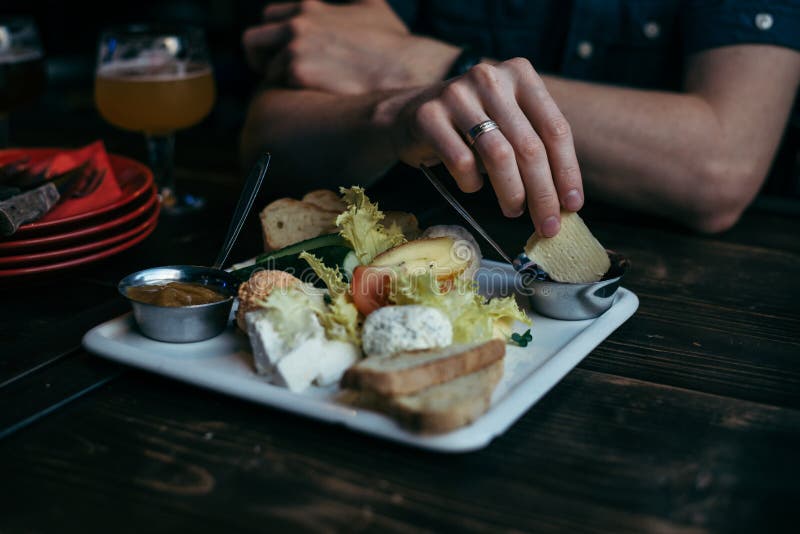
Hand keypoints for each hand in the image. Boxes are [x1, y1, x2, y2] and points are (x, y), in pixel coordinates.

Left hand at [242, 0, 457, 93]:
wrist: (407, 67)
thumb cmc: (393, 42)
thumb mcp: (372, 5)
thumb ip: (351, 0)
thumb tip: (350, 1)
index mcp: (308, 7)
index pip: (269, 18)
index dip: (274, 40)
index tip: (283, 56)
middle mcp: (297, 23)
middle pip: (253, 42)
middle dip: (261, 60)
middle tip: (277, 78)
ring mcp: (295, 48)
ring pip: (267, 71)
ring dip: (283, 85)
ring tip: (307, 97)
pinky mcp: (298, 73)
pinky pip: (278, 89)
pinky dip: (292, 97)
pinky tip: (312, 102)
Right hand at [379, 58, 583, 235]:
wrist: (409, 114)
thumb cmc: (470, 125)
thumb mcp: (508, 121)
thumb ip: (535, 146)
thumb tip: (563, 199)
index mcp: (520, 74)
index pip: (555, 128)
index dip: (567, 171)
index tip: (572, 205)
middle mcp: (490, 77)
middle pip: (529, 146)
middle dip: (542, 192)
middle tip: (546, 225)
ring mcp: (457, 94)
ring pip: (498, 155)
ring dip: (512, 193)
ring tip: (513, 210)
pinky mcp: (428, 115)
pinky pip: (461, 161)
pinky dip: (472, 183)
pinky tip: (472, 186)